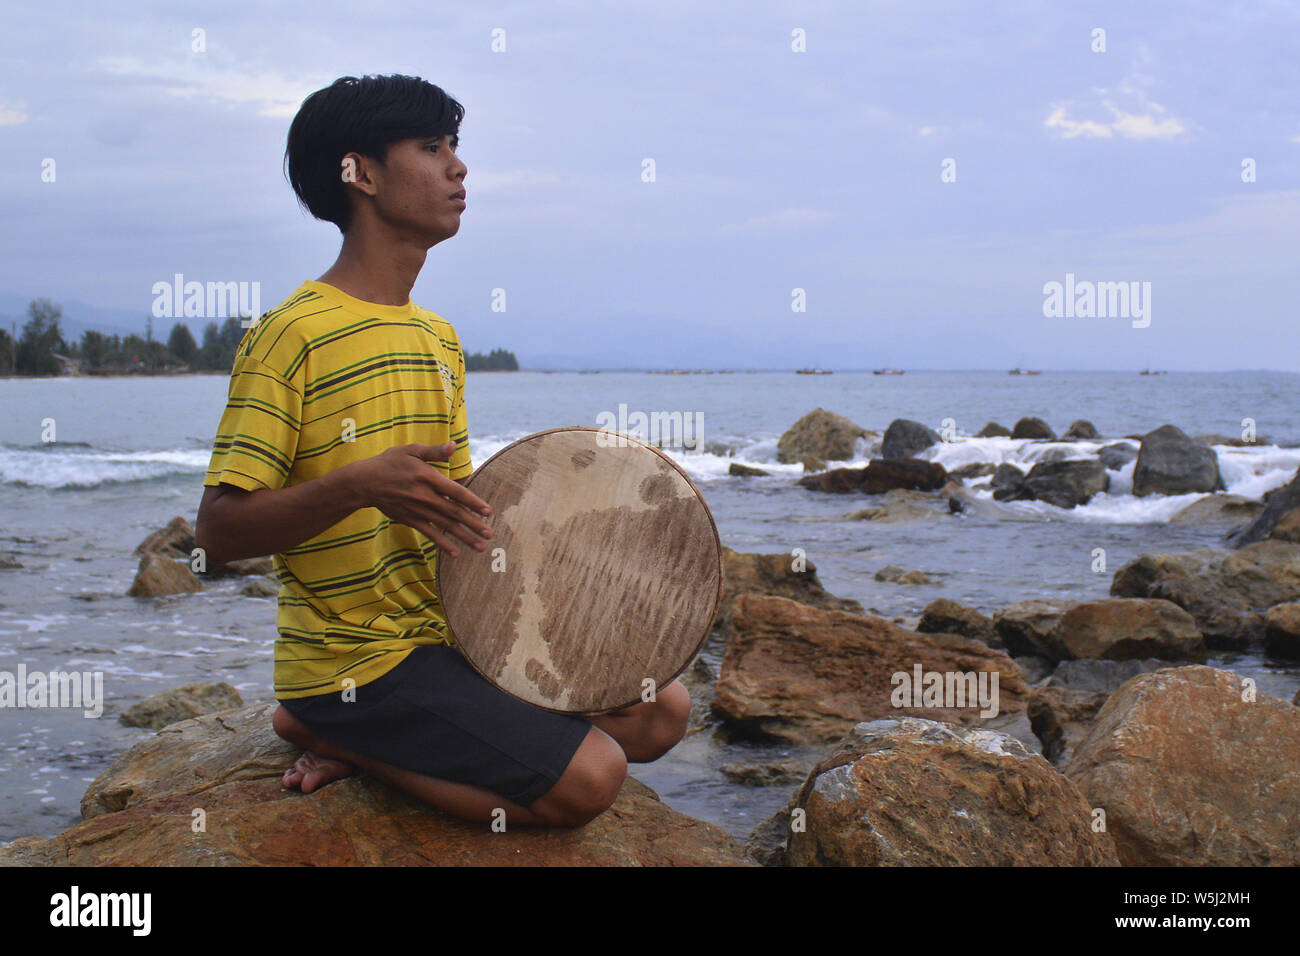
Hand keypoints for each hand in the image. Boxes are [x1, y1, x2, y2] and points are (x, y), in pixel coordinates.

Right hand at [351, 442, 491, 556]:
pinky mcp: (410, 520)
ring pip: (445, 526)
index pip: (455, 492)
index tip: (487, 511)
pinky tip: (456, 553)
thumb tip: (454, 445)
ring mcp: (417, 510)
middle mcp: (425, 496)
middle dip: (473, 524)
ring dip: (464, 537)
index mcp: (428, 478)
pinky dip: (443, 544)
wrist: (364, 482)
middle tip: (490, 534)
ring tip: (481, 546)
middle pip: (453, 512)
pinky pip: (430, 534)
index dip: (472, 502)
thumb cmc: (390, 463)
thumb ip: (434, 451)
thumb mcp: (411, 451)